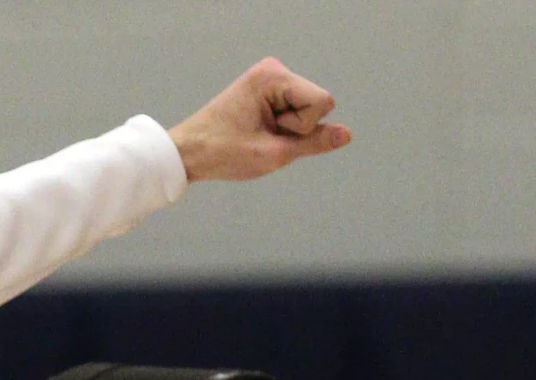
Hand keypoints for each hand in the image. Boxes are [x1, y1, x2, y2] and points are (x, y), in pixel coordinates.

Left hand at [171, 57, 350, 182]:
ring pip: (309, 110)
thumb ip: (315, 142)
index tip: (270, 132)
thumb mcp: (274, 153)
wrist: (188, 152)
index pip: (323, 102)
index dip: (302, 127)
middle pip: (317, 104)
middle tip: (261, 136)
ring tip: (257, 135)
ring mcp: (272, 79)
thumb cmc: (223, 152)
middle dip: (296, 128)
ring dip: (288, 130)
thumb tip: (347, 134)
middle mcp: (274, 70)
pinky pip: (296, 112)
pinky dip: (282, 128)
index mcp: (273, 76)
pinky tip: (258, 131)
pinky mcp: (269, 91)